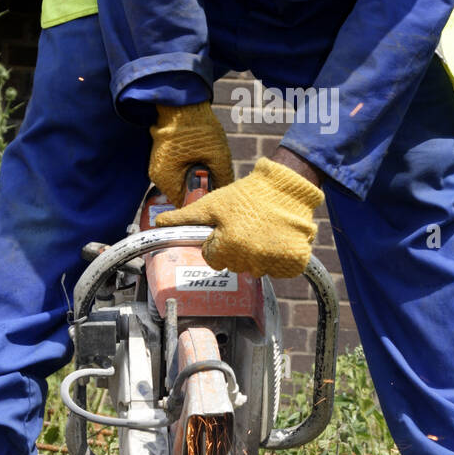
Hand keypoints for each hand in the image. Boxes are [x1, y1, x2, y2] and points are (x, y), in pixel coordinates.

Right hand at [148, 102, 233, 206]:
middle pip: (182, 195)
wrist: (183, 100)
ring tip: (211, 167)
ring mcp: (158, 165)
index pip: (184, 206)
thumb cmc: (199, 126)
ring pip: (181, 182)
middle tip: (218, 182)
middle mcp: (157, 176)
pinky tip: (203, 158)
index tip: (216, 201)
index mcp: (166, 179)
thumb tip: (227, 195)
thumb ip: (223, 179)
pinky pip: (178, 170)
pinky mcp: (163, 156)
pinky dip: (191, 168)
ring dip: (196, 178)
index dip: (201, 204)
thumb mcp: (218, 155)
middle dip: (200, 190)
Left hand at [154, 156, 324, 277]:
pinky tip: (277, 237)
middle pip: (234, 265)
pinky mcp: (294, 262)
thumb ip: (186, 218)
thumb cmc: (247, 194)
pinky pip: (280, 268)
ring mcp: (275, 262)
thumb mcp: (212, 204)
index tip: (227, 227)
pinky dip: (279, 257)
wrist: (287, 186)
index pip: (213, 259)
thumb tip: (160, 222)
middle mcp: (252, 260)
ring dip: (258, 254)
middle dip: (236, 248)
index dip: (217, 242)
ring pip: (258, 268)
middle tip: (245, 225)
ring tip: (263, 229)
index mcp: (229, 247)